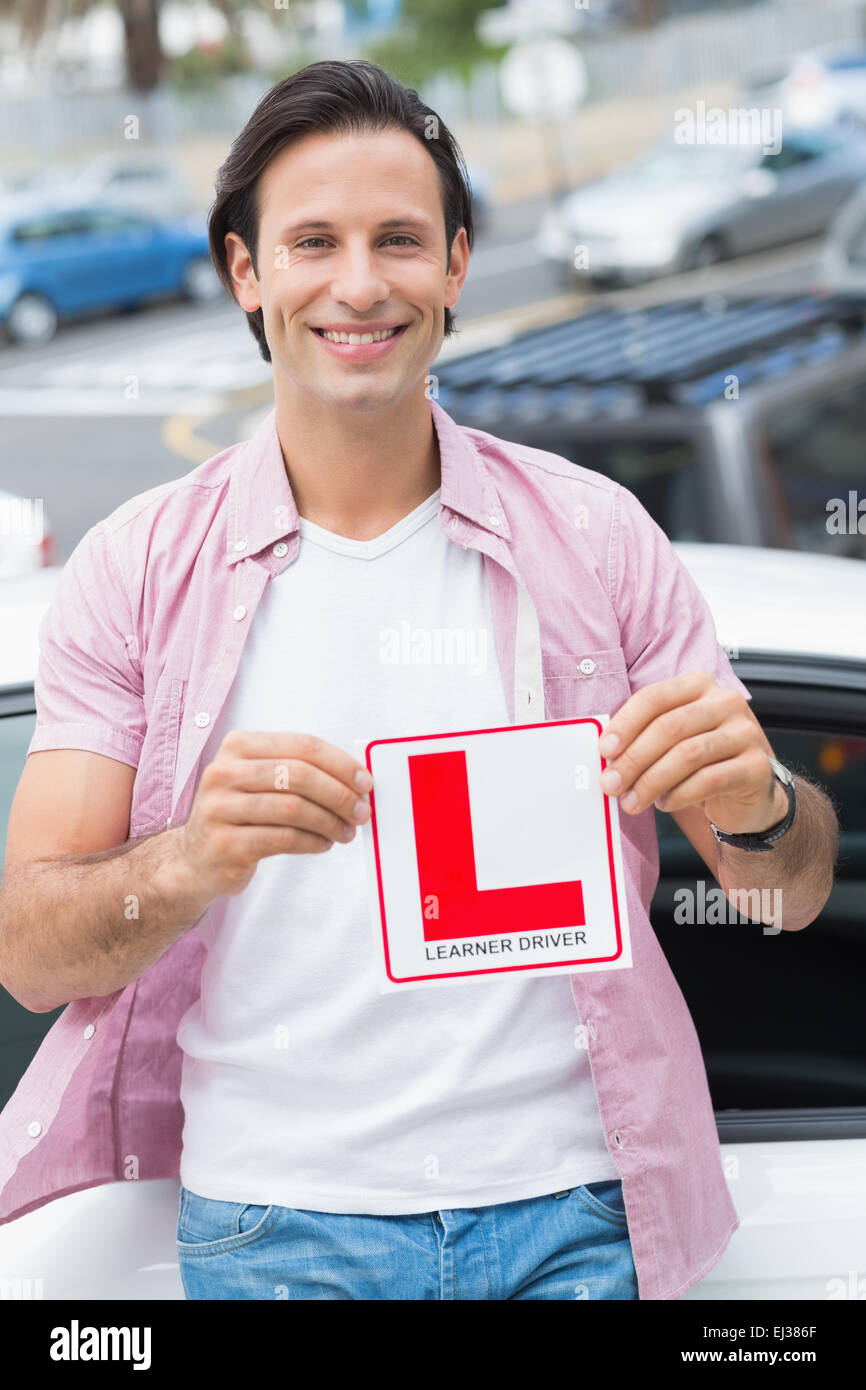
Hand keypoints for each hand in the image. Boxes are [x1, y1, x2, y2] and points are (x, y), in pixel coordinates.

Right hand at [177, 730, 372, 897]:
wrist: (196, 857)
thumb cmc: (241, 813)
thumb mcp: (260, 780)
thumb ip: (300, 771)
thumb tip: (356, 779)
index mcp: (238, 746)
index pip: (302, 746)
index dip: (341, 764)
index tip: (365, 782)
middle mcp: (224, 772)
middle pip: (300, 775)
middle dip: (339, 794)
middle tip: (360, 811)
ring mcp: (220, 808)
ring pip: (293, 809)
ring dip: (330, 822)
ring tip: (344, 831)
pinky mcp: (225, 843)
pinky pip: (284, 839)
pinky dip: (313, 842)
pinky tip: (323, 843)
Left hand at [597, 670, 787, 834]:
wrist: (748, 794)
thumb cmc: (703, 762)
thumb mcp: (672, 741)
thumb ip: (644, 737)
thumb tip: (606, 755)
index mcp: (700, 686)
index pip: (655, 697)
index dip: (625, 724)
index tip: (604, 751)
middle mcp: (726, 702)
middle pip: (669, 727)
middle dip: (633, 759)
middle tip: (611, 784)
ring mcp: (746, 733)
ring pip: (688, 754)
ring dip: (651, 781)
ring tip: (632, 801)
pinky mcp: (757, 766)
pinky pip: (709, 780)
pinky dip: (679, 795)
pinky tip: (664, 804)